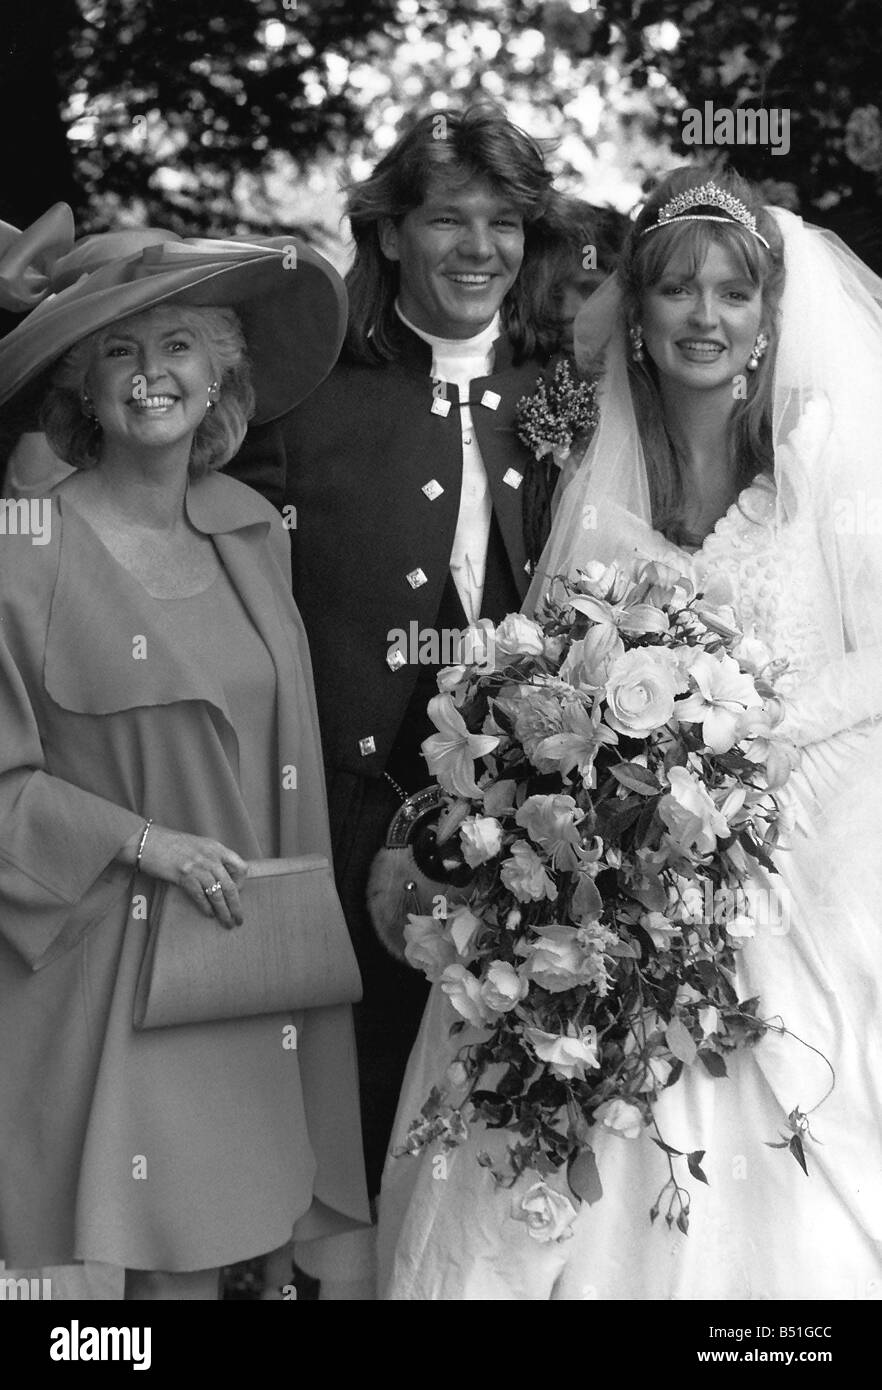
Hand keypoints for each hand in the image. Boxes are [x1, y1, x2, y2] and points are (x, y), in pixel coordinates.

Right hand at [132, 825, 248, 927]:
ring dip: (223, 912)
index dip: (242, 882)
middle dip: (236, 906)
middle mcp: (210, 857)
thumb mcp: (197, 845)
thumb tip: (221, 877)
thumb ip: (211, 857)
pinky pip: (200, 896)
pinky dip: (206, 907)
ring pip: (217, 894)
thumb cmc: (170, 844)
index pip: (241, 867)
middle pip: (231, 886)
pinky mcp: (183, 875)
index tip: (238, 892)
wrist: (146, 840)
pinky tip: (209, 915)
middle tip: (239, 919)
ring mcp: (197, 866)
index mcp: (216, 847)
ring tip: (227, 923)